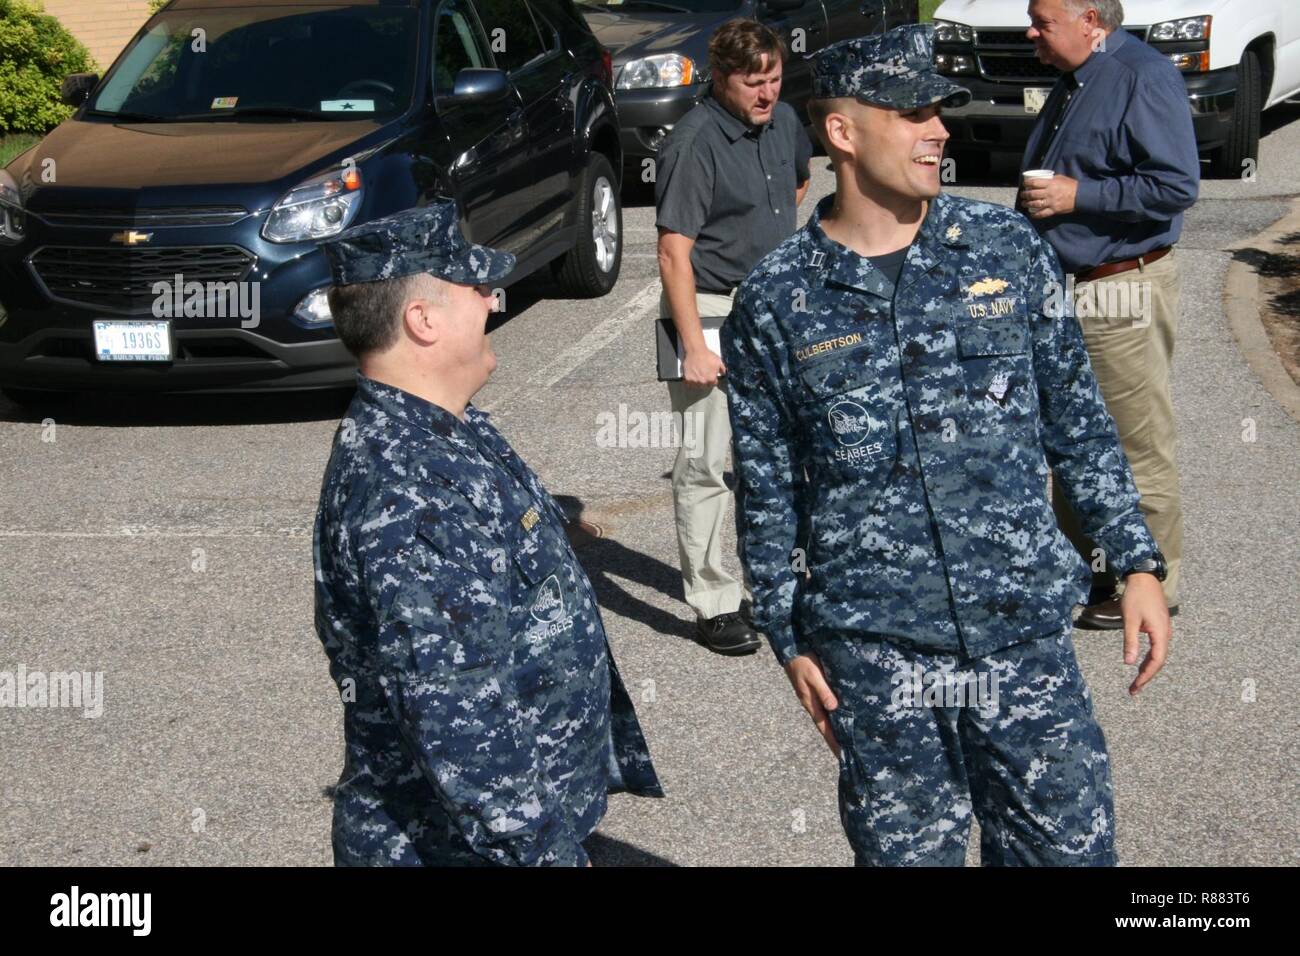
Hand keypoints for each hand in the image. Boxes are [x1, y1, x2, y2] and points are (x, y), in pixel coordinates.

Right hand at [682, 345, 725, 387]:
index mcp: (711, 379)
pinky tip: (693, 373)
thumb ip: (722, 369)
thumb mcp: (719, 361)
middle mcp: (703, 382)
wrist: (696, 351)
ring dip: (698, 380)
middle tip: (704, 372)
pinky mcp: (687, 378)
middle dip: (706, 379)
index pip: (713, 383)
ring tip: (698, 372)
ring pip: (697, 384)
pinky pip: (690, 382)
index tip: (711, 375)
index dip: (713, 378)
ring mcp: (694, 381)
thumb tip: (723, 374)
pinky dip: (691, 379)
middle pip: (705, 384)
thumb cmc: (707, 355)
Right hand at [784, 652, 839, 757]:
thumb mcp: (814, 675)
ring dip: (835, 729)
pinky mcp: (814, 692)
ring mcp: (812, 699)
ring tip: (847, 740)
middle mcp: (812, 704)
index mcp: (811, 703)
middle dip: (835, 740)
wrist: (791, 650)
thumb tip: (833, 708)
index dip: (833, 741)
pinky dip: (833, 716)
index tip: (842, 755)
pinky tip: (839, 717)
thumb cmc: (803, 662)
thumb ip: (823, 691)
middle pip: (825, 726)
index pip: (824, 728)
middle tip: (848, 753)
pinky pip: (826, 708)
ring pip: (826, 718)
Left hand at [1019, 174, 1077, 218]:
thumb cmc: (1071, 185)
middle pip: (1032, 194)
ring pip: (1035, 204)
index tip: (1024, 184)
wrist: (1081, 196)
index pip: (1034, 183)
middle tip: (1022, 195)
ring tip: (1024, 203)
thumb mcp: (1060, 178)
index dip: (1027, 183)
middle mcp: (1049, 193)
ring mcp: (1051, 202)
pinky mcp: (1054, 210)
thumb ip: (1050, 179)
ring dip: (1027, 204)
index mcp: (1051, 184)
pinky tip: (1031, 214)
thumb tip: (1041, 179)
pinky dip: (1035, 215)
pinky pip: (1042, 214)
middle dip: (1025, 194)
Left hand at [1121, 573, 1170, 694]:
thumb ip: (1130, 641)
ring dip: (1148, 668)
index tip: (1135, 687)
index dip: (1146, 676)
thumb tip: (1128, 663)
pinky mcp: (1160, 626)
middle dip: (1146, 676)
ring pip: (1158, 654)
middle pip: (1159, 661)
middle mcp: (1166, 634)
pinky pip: (1157, 647)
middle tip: (1133, 689)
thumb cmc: (1136, 597)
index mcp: (1161, 634)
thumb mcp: (1130, 620)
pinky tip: (1140, 662)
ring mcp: (1164, 630)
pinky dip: (1149, 658)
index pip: (1156, 661)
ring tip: (1136, 681)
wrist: (1144, 577)